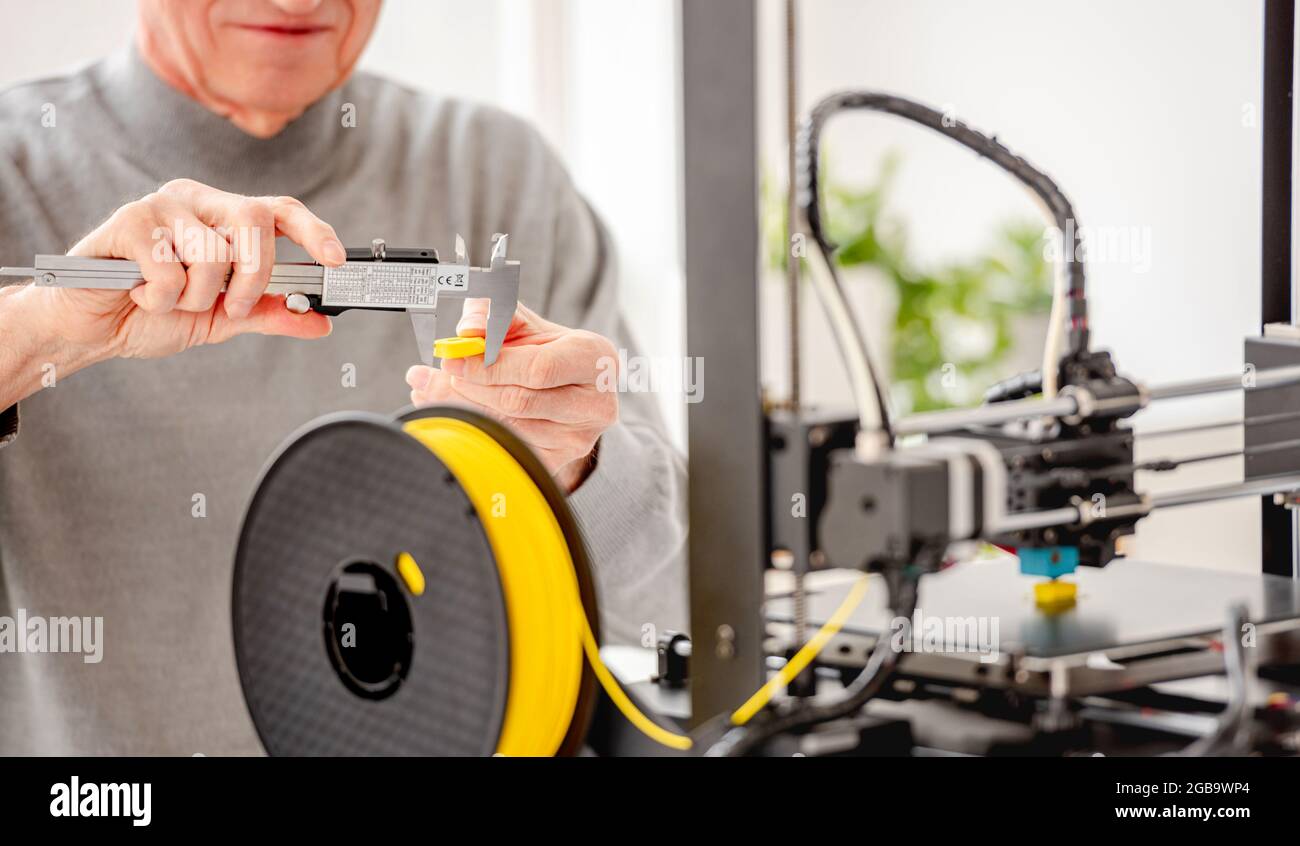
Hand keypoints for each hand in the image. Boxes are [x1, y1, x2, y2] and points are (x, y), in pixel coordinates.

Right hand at [25, 178, 337, 365]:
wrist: (93, 329)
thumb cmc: (153, 314)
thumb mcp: (222, 318)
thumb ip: (267, 313)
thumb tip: (319, 321)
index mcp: (224, 217)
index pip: (279, 210)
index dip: (313, 231)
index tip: (336, 260)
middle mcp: (197, 201)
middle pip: (254, 224)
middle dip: (252, 276)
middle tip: (228, 304)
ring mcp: (162, 206)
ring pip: (213, 253)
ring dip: (196, 297)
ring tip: (169, 299)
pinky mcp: (128, 221)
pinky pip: (170, 268)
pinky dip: (160, 297)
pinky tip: (140, 294)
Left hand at [405, 302, 618, 492]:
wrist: (568, 384)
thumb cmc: (545, 348)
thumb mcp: (522, 322)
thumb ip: (493, 315)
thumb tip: (468, 329)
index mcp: (594, 358)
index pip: (538, 368)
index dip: (490, 366)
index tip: (452, 359)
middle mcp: (594, 402)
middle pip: (520, 402)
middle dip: (471, 388)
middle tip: (440, 375)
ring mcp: (578, 437)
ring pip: (510, 428)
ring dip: (466, 410)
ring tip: (437, 391)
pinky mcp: (559, 460)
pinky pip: (508, 449)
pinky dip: (476, 432)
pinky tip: (455, 415)